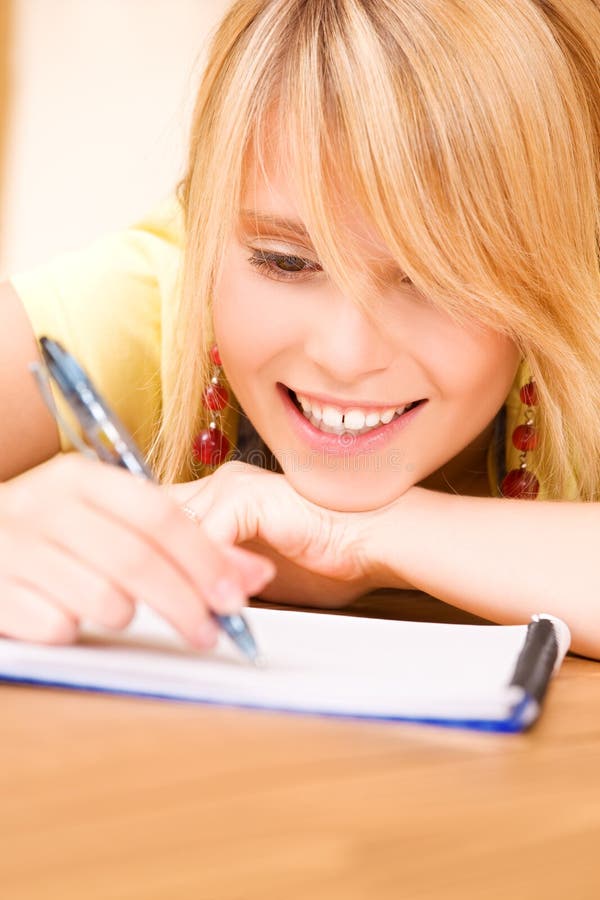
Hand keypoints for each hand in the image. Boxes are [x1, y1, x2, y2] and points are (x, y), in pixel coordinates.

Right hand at [0, 455, 274, 645]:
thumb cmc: (52, 532)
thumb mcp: (109, 518)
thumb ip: (181, 540)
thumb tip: (254, 572)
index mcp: (80, 478)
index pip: (159, 515)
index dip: (205, 558)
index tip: (237, 595)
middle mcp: (44, 505)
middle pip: (137, 560)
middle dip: (186, 602)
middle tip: (211, 632)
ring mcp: (14, 549)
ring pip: (101, 599)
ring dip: (128, 616)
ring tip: (127, 615)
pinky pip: (58, 627)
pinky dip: (77, 631)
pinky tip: (72, 618)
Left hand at [172, 462, 411, 607]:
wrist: (377, 540)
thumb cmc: (328, 556)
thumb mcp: (257, 572)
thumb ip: (220, 574)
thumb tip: (182, 602)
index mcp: (220, 493)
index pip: (158, 518)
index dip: (149, 553)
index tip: (144, 592)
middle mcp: (219, 481)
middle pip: (153, 520)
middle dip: (152, 563)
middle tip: (154, 607)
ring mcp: (230, 485)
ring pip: (172, 532)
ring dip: (177, 576)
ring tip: (184, 615)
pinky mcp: (245, 497)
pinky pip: (204, 541)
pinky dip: (204, 576)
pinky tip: (219, 605)